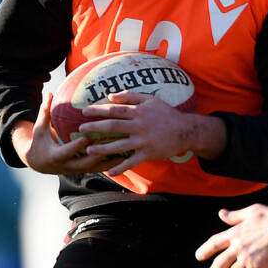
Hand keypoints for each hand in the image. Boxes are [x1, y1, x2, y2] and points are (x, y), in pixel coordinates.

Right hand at [22, 92, 126, 175]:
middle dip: (98, 155)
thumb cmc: (40, 141)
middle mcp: (67, 166)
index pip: (67, 152)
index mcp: (55, 156)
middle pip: (85, 163)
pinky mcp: (83, 170)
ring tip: (124, 153)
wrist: (39, 162)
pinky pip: (98, 168)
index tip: (86, 136)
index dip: (76, 145)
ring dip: (109, 162)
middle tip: (111, 144)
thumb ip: (45, 112)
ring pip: (94, 168)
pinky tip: (124, 156)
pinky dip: (110, 163)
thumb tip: (50, 93)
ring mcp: (76, 170)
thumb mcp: (40, 128)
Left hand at [79, 92, 206, 176]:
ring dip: (103, 148)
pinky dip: (121, 167)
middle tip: (81, 129)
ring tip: (89, 150)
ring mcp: (144, 140)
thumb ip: (131, 96)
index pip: (114, 109)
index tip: (84, 111)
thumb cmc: (166, 113)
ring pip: (120, 145)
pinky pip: (132, 162)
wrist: (185, 130)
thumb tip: (110, 96)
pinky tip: (110, 171)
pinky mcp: (148, 153)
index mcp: (139, 111)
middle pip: (113, 126)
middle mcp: (140, 125)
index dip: (98, 110)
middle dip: (95, 127)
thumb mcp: (150, 99)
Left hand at [195, 203, 267, 267]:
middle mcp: (238, 246)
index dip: (205, 250)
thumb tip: (221, 214)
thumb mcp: (251, 211)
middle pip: (219, 262)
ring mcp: (246, 257)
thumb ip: (235, 216)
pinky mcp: (257, 267)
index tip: (199, 256)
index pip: (215, 242)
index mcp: (236, 232)